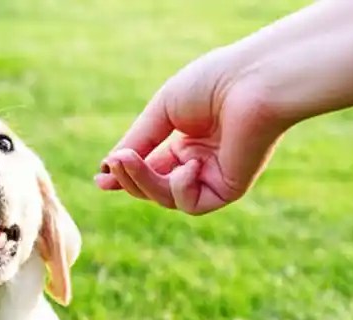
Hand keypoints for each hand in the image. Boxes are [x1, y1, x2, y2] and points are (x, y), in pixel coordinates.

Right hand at [95, 49, 290, 215]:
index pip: (150, 167)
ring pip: (166, 198)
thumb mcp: (161, 112)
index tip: (101, 178)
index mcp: (187, 140)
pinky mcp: (228, 190)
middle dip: (130, 179)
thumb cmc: (212, 84)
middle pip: (154, 187)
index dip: (125, 174)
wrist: (251, 82)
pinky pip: (190, 205)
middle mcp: (200, 161)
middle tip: (113, 165)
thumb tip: (108, 167)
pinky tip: (188, 164)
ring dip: (144, 183)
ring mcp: (214, 177)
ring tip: (129, 161)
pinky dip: (179, 188)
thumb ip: (138, 141)